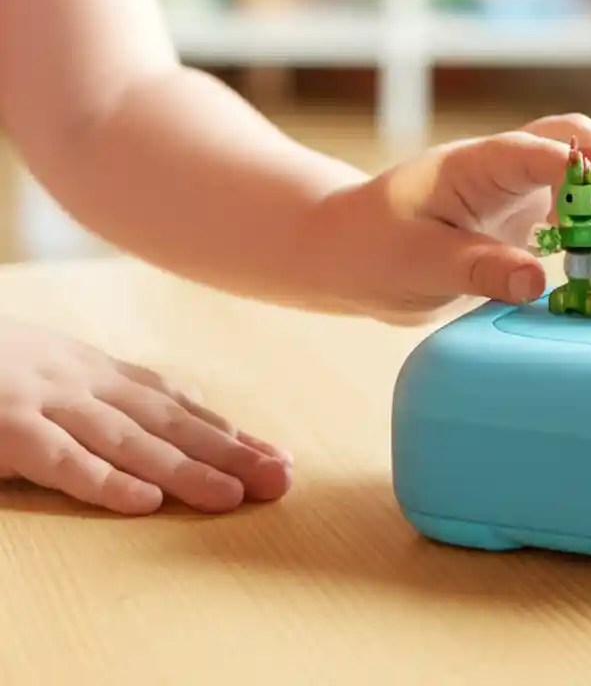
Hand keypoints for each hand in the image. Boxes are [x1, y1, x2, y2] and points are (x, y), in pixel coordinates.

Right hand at [0, 317, 290, 514]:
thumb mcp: (47, 368)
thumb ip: (102, 392)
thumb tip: (163, 427)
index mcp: (92, 370)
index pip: (174, 404)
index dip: (228, 431)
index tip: (277, 456)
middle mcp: (78, 381)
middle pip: (168, 423)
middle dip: (229, 452)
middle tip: (281, 481)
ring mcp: (39, 401)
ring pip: (127, 442)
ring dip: (185, 471)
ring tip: (234, 496)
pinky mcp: (1, 426)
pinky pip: (57, 459)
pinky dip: (101, 481)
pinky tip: (143, 503)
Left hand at [305, 113, 590, 324]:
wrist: (345, 254)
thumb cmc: (371, 250)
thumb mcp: (418, 265)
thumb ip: (477, 270)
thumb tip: (536, 280)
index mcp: (471, 166)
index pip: (533, 151)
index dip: (579, 168)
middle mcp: (499, 171)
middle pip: (569, 140)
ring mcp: (512, 193)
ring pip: (576, 176)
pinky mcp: (520, 222)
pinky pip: (570, 214)